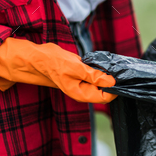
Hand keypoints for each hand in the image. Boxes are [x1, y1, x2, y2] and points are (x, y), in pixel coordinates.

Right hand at [0, 38, 115, 103]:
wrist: (36, 58)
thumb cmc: (53, 63)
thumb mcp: (76, 68)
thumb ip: (94, 76)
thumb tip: (112, 82)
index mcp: (81, 94)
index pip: (105, 97)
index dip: (114, 88)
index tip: (119, 76)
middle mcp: (82, 91)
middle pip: (104, 91)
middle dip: (111, 81)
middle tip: (114, 68)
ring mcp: (81, 83)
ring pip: (99, 83)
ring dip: (105, 75)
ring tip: (107, 65)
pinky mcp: (79, 75)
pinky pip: (93, 75)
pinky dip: (98, 70)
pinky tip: (98, 63)